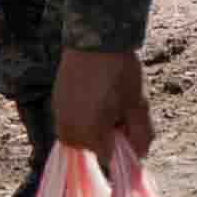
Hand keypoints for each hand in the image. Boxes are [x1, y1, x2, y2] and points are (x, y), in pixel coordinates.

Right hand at [50, 48, 154, 168]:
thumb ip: (141, 135)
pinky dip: (83, 116)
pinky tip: (94, 95)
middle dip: (107, 136)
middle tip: (119, 110)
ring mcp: (59, 116)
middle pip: (92, 149)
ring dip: (94, 127)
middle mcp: (69, 130)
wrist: (96, 38)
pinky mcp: (55, 102)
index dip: (122, 144)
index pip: (108, 159)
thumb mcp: (138, 105)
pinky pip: (71, 121)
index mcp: (90, 134)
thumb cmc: (121, 72)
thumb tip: (140, 155)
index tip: (129, 125)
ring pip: (80, 136)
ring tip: (107, 101)